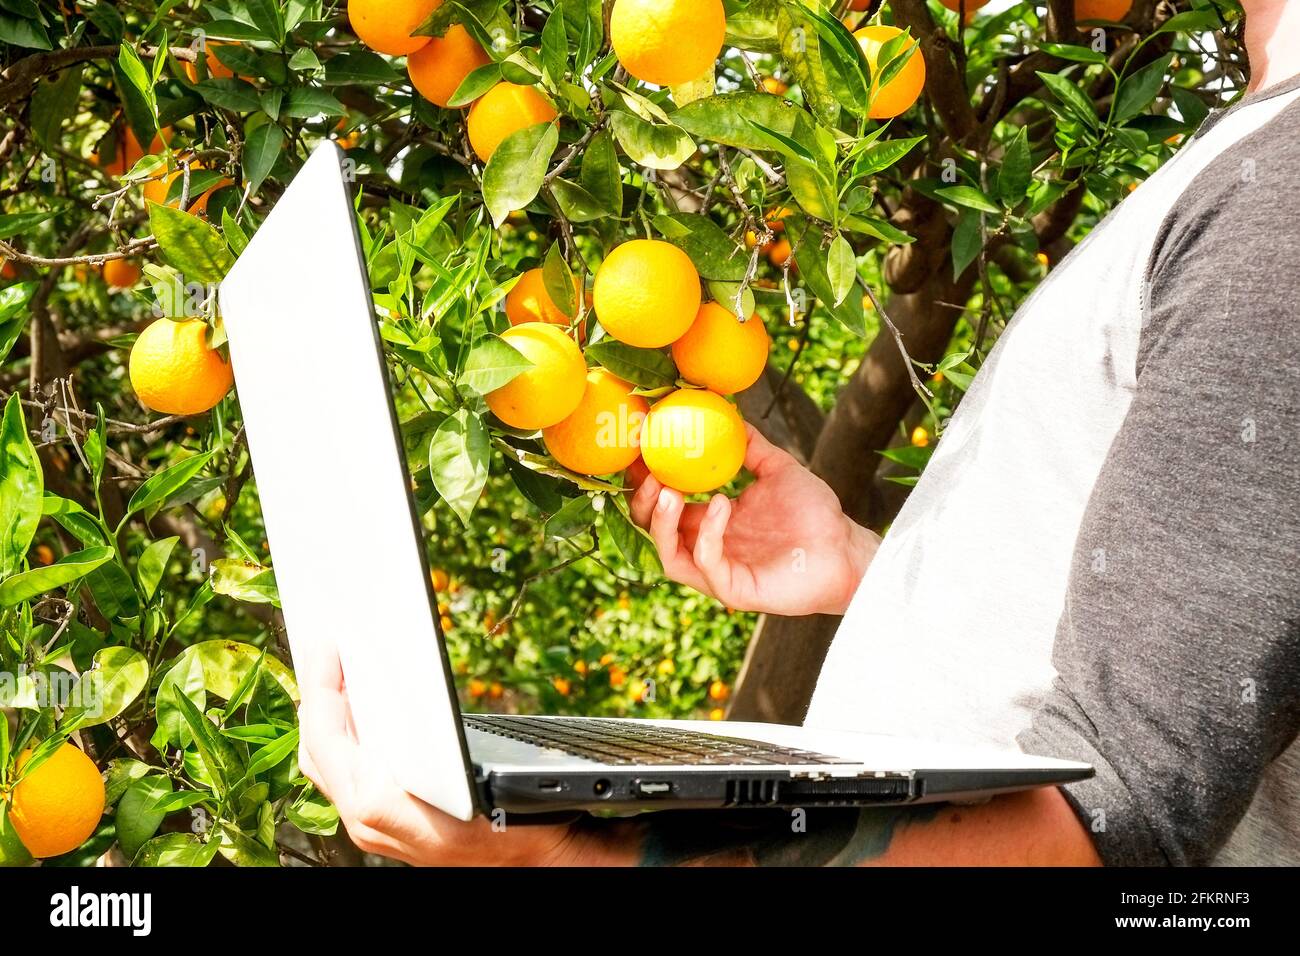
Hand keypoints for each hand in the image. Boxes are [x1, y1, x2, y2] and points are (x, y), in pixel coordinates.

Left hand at [298, 643, 590, 865]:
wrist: (529, 862)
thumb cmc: (512, 825)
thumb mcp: (482, 780)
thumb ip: (441, 743)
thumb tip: (402, 696)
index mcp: (383, 810)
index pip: (329, 743)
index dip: (322, 691)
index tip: (325, 648)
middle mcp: (366, 824)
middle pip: (316, 750)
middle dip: (315, 694)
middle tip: (320, 646)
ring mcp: (369, 828)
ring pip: (323, 763)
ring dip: (324, 713)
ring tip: (330, 670)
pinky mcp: (379, 825)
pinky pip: (340, 774)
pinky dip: (339, 734)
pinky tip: (353, 708)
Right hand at [629, 425, 877, 615]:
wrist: (846, 547)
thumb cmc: (814, 515)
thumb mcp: (778, 470)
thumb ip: (751, 447)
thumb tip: (731, 415)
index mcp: (709, 523)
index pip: (664, 505)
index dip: (647, 482)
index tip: (640, 451)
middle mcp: (707, 548)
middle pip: (654, 532)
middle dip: (644, 503)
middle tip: (650, 473)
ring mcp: (719, 572)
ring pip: (669, 556)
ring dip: (662, 524)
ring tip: (670, 491)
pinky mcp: (735, 590)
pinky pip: (708, 565)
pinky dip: (708, 535)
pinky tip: (721, 504)